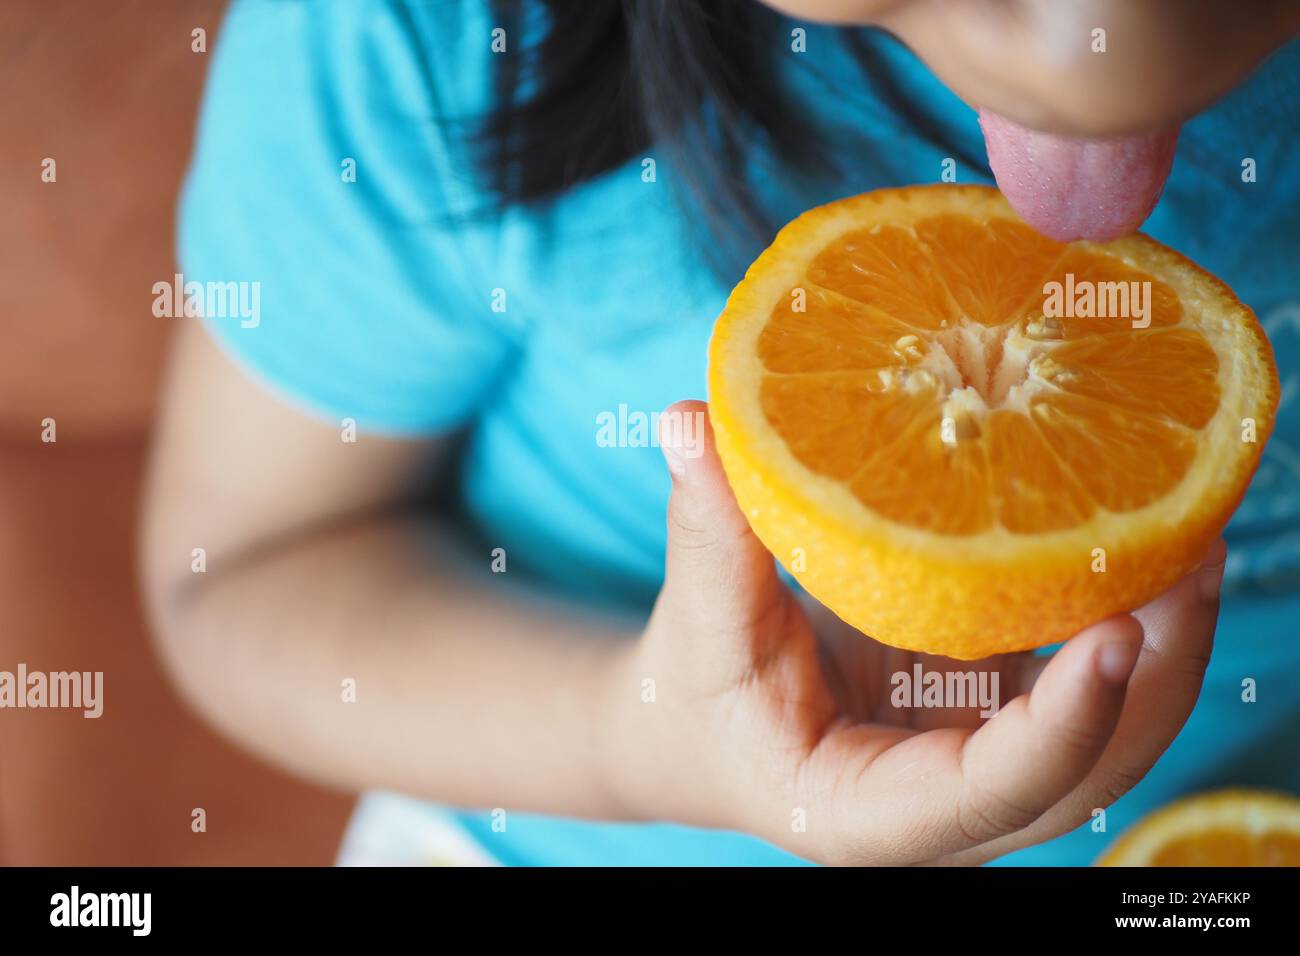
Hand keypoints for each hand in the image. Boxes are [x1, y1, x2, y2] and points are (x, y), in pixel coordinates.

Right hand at [604, 400, 1223, 864]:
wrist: (708, 729)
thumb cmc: (700, 693)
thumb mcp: (699, 622)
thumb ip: (706, 529)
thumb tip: (683, 418)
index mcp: (869, 815)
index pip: (988, 795)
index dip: (1059, 726)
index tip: (1110, 631)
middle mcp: (950, 810)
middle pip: (1088, 770)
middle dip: (1154, 668)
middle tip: (1186, 545)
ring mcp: (986, 766)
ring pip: (1111, 731)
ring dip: (1163, 638)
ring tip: (1188, 521)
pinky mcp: (999, 717)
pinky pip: (1086, 681)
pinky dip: (1124, 613)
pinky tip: (1143, 526)